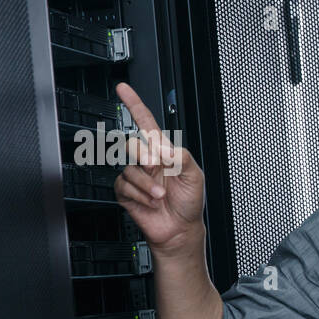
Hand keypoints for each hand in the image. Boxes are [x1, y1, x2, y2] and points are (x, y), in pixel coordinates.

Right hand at [113, 82, 205, 253]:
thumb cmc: (189, 203)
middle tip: (155, 167)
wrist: (180, 229)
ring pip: (128, 168)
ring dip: (146, 184)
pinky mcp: (126, 192)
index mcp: (164, 153)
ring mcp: (136, 176)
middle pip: (132, 144)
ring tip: (160, 195)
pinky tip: (150, 202)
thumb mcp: (195, 176)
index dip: (135, 105)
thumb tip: (164, 148)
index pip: (147, 123)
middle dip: (143, 155)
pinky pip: (123, 186)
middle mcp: (148, 162)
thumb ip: (182, 157)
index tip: (123, 89)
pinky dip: (139, 195)